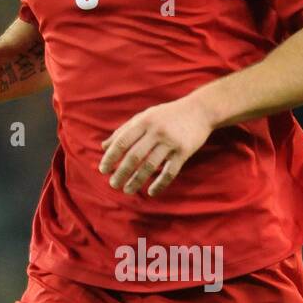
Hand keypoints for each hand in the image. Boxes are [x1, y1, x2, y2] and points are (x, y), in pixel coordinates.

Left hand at [98, 96, 212, 195]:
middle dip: (121, 172)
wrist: (200, 110)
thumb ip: (124, 130)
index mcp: (144, 121)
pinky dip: (160, 184)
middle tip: (113, 184)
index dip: (111, 157)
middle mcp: (156, 131)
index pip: (122, 142)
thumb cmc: (168, 115)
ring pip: (150, 166)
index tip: (103, 170)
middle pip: (134, 156)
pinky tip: (151, 193)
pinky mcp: (184, 152)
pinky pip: (170, 172)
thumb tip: (104, 147)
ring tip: (127, 190)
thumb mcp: (145, 116)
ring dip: (137, 181)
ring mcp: (171, 142)